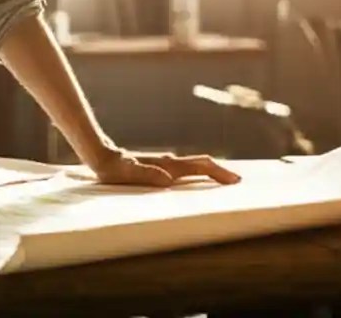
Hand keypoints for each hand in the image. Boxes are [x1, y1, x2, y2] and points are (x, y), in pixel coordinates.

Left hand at [90, 148, 241, 187]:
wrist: (102, 157)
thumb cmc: (113, 168)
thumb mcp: (126, 173)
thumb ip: (144, 175)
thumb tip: (167, 180)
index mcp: (166, 165)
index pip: (198, 166)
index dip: (217, 172)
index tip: (234, 180)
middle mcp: (169, 162)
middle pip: (201, 163)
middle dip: (220, 171)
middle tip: (237, 181)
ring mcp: (165, 164)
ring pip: (194, 166)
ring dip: (211, 172)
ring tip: (226, 182)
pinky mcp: (160, 168)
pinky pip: (186, 170)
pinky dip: (199, 173)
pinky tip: (200, 182)